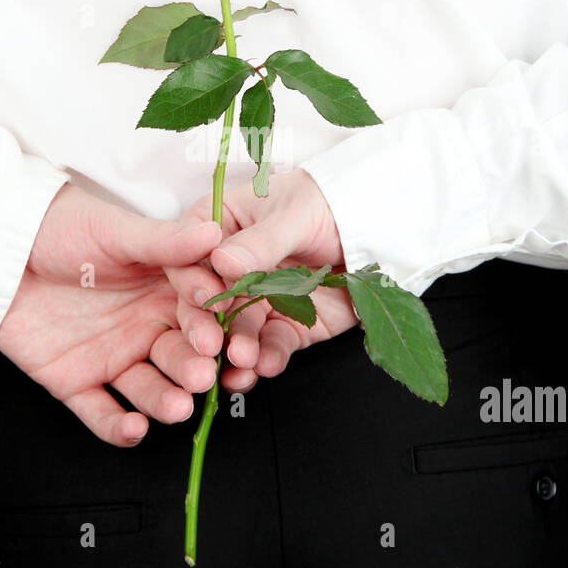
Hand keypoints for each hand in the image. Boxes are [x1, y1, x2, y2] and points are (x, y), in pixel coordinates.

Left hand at [0, 183, 229, 445]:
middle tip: (201, 374)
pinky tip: (134, 428)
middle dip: (193, 367)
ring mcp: (115, 356)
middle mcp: (146, 326)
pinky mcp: (79, 382)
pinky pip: (103, 412)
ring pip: (150, 388)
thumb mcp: (115, 231)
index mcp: (165, 289)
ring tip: (177, 406)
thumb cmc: (60, 228)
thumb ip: (164, 241)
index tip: (215, 334)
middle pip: (180, 355)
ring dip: (165, 400)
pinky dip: (119, 426)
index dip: (208, 324)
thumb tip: (213, 233)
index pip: (198, 312)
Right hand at [180, 169, 358, 392]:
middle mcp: (231, 267)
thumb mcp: (295, 214)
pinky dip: (266, 359)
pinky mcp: (285, 324)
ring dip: (236, 347)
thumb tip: (222, 261)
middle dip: (206, 326)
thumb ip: (261, 241)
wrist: (378, 230)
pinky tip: (264, 365)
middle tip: (210, 343)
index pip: (189, 255)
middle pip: (205, 301)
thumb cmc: (330, 203)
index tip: (204, 296)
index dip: (191, 279)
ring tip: (244, 358)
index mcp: (222, 226)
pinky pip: (270, 346)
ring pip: (236, 330)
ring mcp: (257, 298)